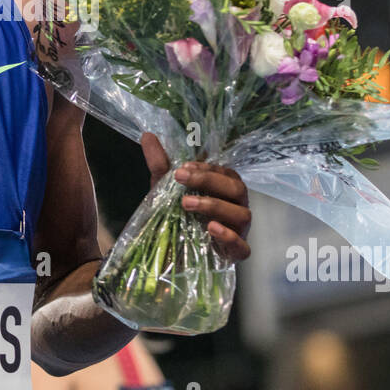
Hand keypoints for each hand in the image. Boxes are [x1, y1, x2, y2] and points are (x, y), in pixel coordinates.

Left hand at [140, 132, 251, 262]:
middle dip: (209, 181)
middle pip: (236, 189)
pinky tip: (210, 228)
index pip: (225, 173)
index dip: (205, 169)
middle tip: (180, 179)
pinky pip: (242, 247)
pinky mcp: (235, 254)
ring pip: (242, 215)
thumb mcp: (165, 191)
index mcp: (225, 189)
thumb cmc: (176, 217)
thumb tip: (147, 135)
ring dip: (214, 206)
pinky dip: (229, 236)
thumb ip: (160, 164)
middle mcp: (237, 207)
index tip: (181, 169)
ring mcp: (239, 231)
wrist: (170, 254)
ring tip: (186, 204)